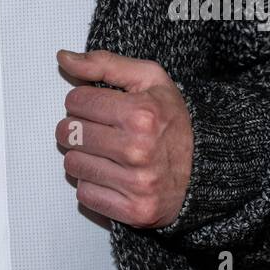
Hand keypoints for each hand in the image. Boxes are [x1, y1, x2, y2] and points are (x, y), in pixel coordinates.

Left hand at [54, 49, 192, 228]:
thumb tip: (64, 58)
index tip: (97, 106)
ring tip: (105, 152)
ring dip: (83, 156)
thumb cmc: (173, 120)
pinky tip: (111, 174)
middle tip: (98, 129)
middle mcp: (138, 150)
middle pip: (70, 133)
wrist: (205, 168)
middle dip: (78, 127)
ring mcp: (136, 184)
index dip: (82, 101)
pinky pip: (85, 194)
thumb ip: (104, 63)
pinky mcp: (133, 211)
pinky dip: (93, 184)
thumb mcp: (149, 79)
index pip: (76, 101)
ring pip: (72, 164)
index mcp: (141, 114)